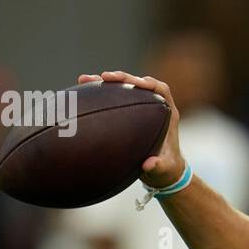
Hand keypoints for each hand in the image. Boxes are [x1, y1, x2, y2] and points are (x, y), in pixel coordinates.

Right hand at [78, 71, 185, 186]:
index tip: (136, 83)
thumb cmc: (166, 168)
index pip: (161, 90)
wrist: (161, 171)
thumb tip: (149, 165)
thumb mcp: (164, 169)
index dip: (150, 84)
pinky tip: (80, 91)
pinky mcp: (127, 113)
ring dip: (106, 82)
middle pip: (139, 83)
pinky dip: (98, 93)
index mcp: (168, 114)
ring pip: (123, 88)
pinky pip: (112, 98)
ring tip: (85, 79)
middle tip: (105, 77)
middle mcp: (154, 106)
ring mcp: (140, 108)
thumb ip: (159, 166)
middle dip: (123, 77)